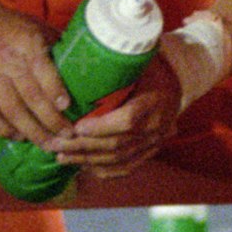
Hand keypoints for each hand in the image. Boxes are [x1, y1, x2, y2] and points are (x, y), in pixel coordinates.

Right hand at [0, 0, 78, 152]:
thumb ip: (58, 48)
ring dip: (31, 131)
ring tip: (48, 145)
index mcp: (26, 43)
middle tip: (67, 137)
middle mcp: (6, 60)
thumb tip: (88, 69)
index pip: (43, 71)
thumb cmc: (12, 27)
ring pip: (10, 110)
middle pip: (30, 97)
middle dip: (51, 121)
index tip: (68, 108)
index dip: (56, 92)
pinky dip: (3, 129)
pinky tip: (19, 136)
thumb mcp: (37, 28)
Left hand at [53, 34, 204, 179]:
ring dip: (88, 160)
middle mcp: (158, 124)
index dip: (101, 127)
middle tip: (56, 145)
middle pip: (119, 144)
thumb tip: (75, 63)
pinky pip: (128, 167)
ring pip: (120, 159)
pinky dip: (105, 170)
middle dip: (84, 147)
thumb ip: (113, 66)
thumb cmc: (148, 66)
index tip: (77, 127)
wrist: (175, 82)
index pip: (128, 120)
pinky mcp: (152, 150)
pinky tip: (84, 167)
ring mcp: (156, 141)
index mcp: (155, 99)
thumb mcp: (136, 61)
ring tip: (62, 157)